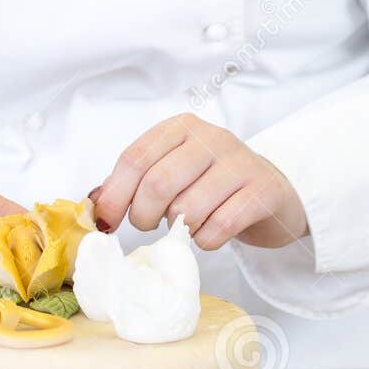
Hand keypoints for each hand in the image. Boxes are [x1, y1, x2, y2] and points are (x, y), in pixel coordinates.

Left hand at [91, 114, 307, 251]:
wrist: (273, 192)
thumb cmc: (211, 185)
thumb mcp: (173, 171)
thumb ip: (135, 182)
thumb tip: (95, 205)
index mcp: (181, 127)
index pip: (135, 158)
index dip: (114, 195)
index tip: (106, 222)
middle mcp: (211, 138)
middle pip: (158, 183)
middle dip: (143, 216)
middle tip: (147, 226)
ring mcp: (240, 163)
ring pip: (188, 208)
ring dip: (178, 230)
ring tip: (185, 226)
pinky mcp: (263, 192)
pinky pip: (219, 226)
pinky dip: (206, 241)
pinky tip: (210, 234)